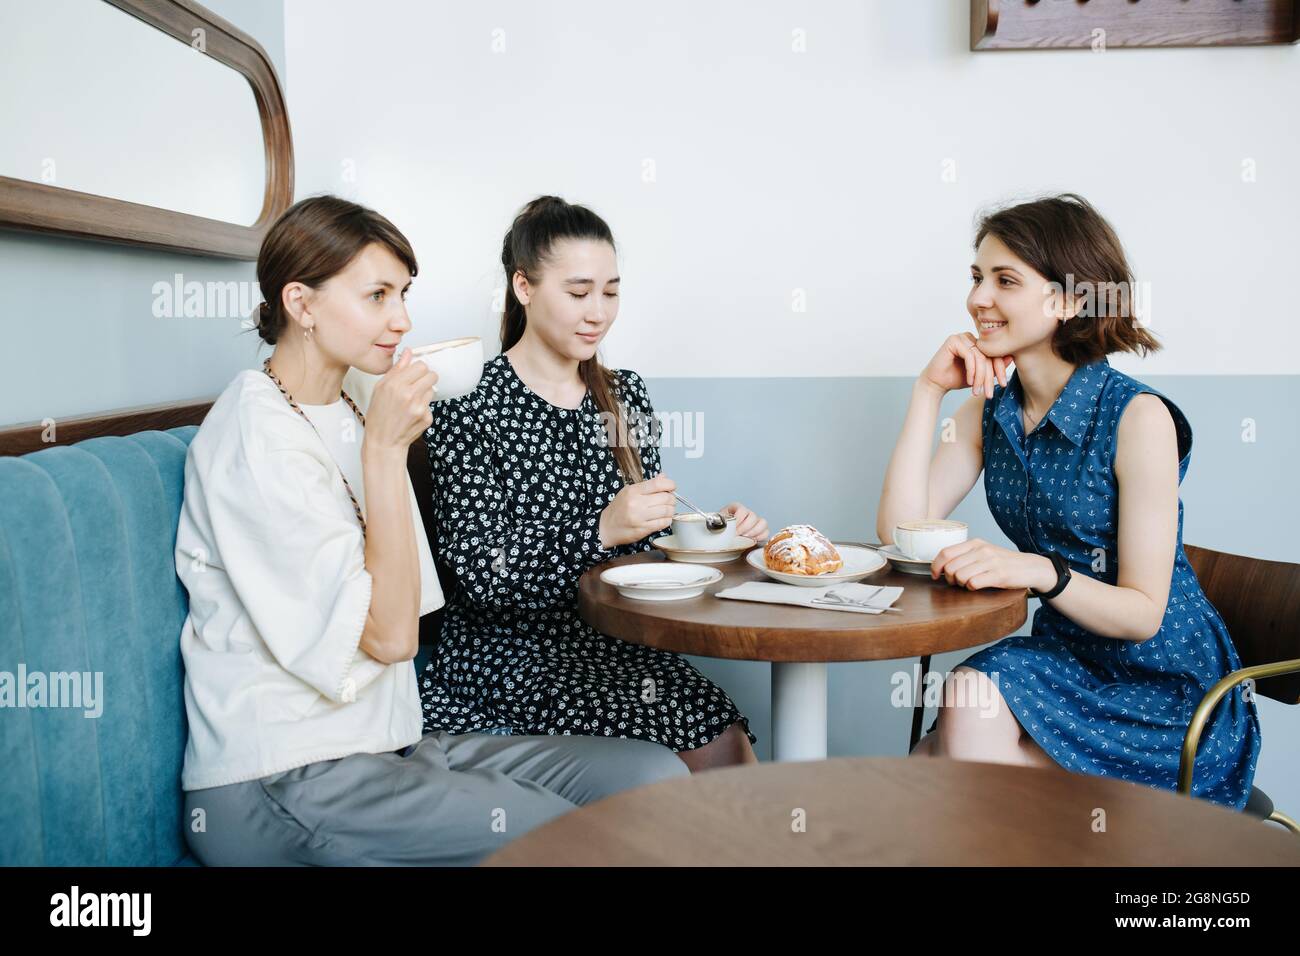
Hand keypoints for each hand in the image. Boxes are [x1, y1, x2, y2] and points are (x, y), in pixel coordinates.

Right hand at [363, 348, 438, 452]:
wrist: (384, 441)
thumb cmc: (379, 415)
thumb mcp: (380, 388)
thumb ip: (397, 369)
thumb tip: (408, 352)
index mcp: (395, 384)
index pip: (421, 365)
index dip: (418, 369)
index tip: (413, 374)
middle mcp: (409, 395)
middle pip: (431, 374)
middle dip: (425, 378)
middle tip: (416, 385)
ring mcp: (419, 407)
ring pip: (432, 388)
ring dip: (424, 392)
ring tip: (411, 401)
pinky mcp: (427, 418)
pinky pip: (430, 404)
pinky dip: (423, 407)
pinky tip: (412, 413)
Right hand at [600, 474, 676, 547]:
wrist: (606, 527)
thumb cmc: (618, 509)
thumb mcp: (629, 492)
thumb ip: (647, 485)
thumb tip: (664, 477)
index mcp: (633, 491)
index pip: (658, 484)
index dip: (670, 484)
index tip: (672, 487)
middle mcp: (637, 503)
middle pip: (666, 498)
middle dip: (672, 499)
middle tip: (670, 500)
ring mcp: (640, 517)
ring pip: (667, 511)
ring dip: (671, 510)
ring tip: (667, 510)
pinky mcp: (643, 529)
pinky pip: (663, 523)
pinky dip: (667, 520)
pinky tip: (663, 519)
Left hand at [721, 502, 768, 541]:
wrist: (722, 534)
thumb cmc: (720, 527)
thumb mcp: (717, 522)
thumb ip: (719, 522)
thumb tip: (721, 526)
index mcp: (736, 507)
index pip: (742, 510)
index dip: (738, 520)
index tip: (732, 529)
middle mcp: (747, 512)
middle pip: (753, 516)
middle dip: (745, 528)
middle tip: (738, 535)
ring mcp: (755, 521)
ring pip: (763, 523)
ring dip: (753, 532)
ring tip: (745, 538)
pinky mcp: (760, 530)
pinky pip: (766, 532)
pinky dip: (760, 537)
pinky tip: (751, 541)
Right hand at [920, 333, 1010, 399]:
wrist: (936, 384)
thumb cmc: (956, 379)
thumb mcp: (980, 375)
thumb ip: (993, 367)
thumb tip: (1011, 358)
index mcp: (977, 344)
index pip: (995, 353)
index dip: (1000, 369)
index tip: (1003, 384)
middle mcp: (970, 338)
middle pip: (988, 356)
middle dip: (990, 377)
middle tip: (989, 393)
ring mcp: (961, 337)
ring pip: (980, 357)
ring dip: (980, 377)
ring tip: (977, 391)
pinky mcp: (953, 340)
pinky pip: (970, 355)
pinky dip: (971, 371)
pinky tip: (969, 382)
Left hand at [930, 538, 1056, 591]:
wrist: (1030, 567)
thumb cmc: (1003, 563)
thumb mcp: (984, 553)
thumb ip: (965, 556)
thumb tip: (942, 567)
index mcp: (975, 543)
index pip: (945, 553)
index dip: (936, 566)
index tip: (936, 575)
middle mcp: (981, 550)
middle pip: (950, 567)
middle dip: (949, 579)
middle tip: (956, 583)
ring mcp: (990, 562)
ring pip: (960, 576)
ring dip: (961, 584)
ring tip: (969, 584)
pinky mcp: (999, 575)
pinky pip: (973, 583)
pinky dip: (972, 588)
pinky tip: (978, 586)